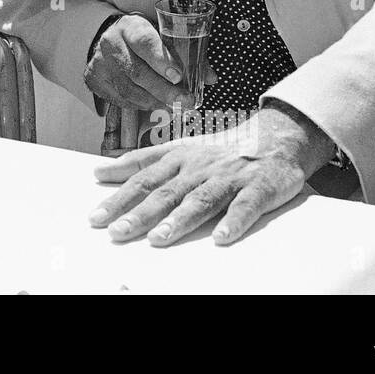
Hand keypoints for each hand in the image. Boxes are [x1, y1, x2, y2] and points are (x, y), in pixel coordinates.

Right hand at [84, 13, 214, 111]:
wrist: (107, 39)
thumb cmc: (142, 39)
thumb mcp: (161, 36)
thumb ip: (188, 54)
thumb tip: (210, 78)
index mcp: (130, 27)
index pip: (145, 42)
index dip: (162, 60)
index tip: (179, 76)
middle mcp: (111, 44)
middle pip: (138, 72)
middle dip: (164, 90)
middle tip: (186, 101)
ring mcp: (100, 64)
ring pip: (129, 91)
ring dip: (155, 102)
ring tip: (174, 107)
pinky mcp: (95, 81)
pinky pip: (120, 100)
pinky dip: (140, 106)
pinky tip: (154, 105)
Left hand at [88, 100, 334, 245]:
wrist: (278, 135)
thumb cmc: (223, 149)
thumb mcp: (181, 148)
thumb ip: (144, 161)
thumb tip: (102, 171)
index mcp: (180, 156)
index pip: (143, 177)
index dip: (119, 196)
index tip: (95, 216)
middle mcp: (200, 165)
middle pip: (166, 191)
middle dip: (139, 213)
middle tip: (116, 233)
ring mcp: (230, 176)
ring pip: (201, 199)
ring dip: (179, 220)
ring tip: (158, 238)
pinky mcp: (259, 187)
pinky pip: (246, 206)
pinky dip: (234, 222)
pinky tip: (221, 239)